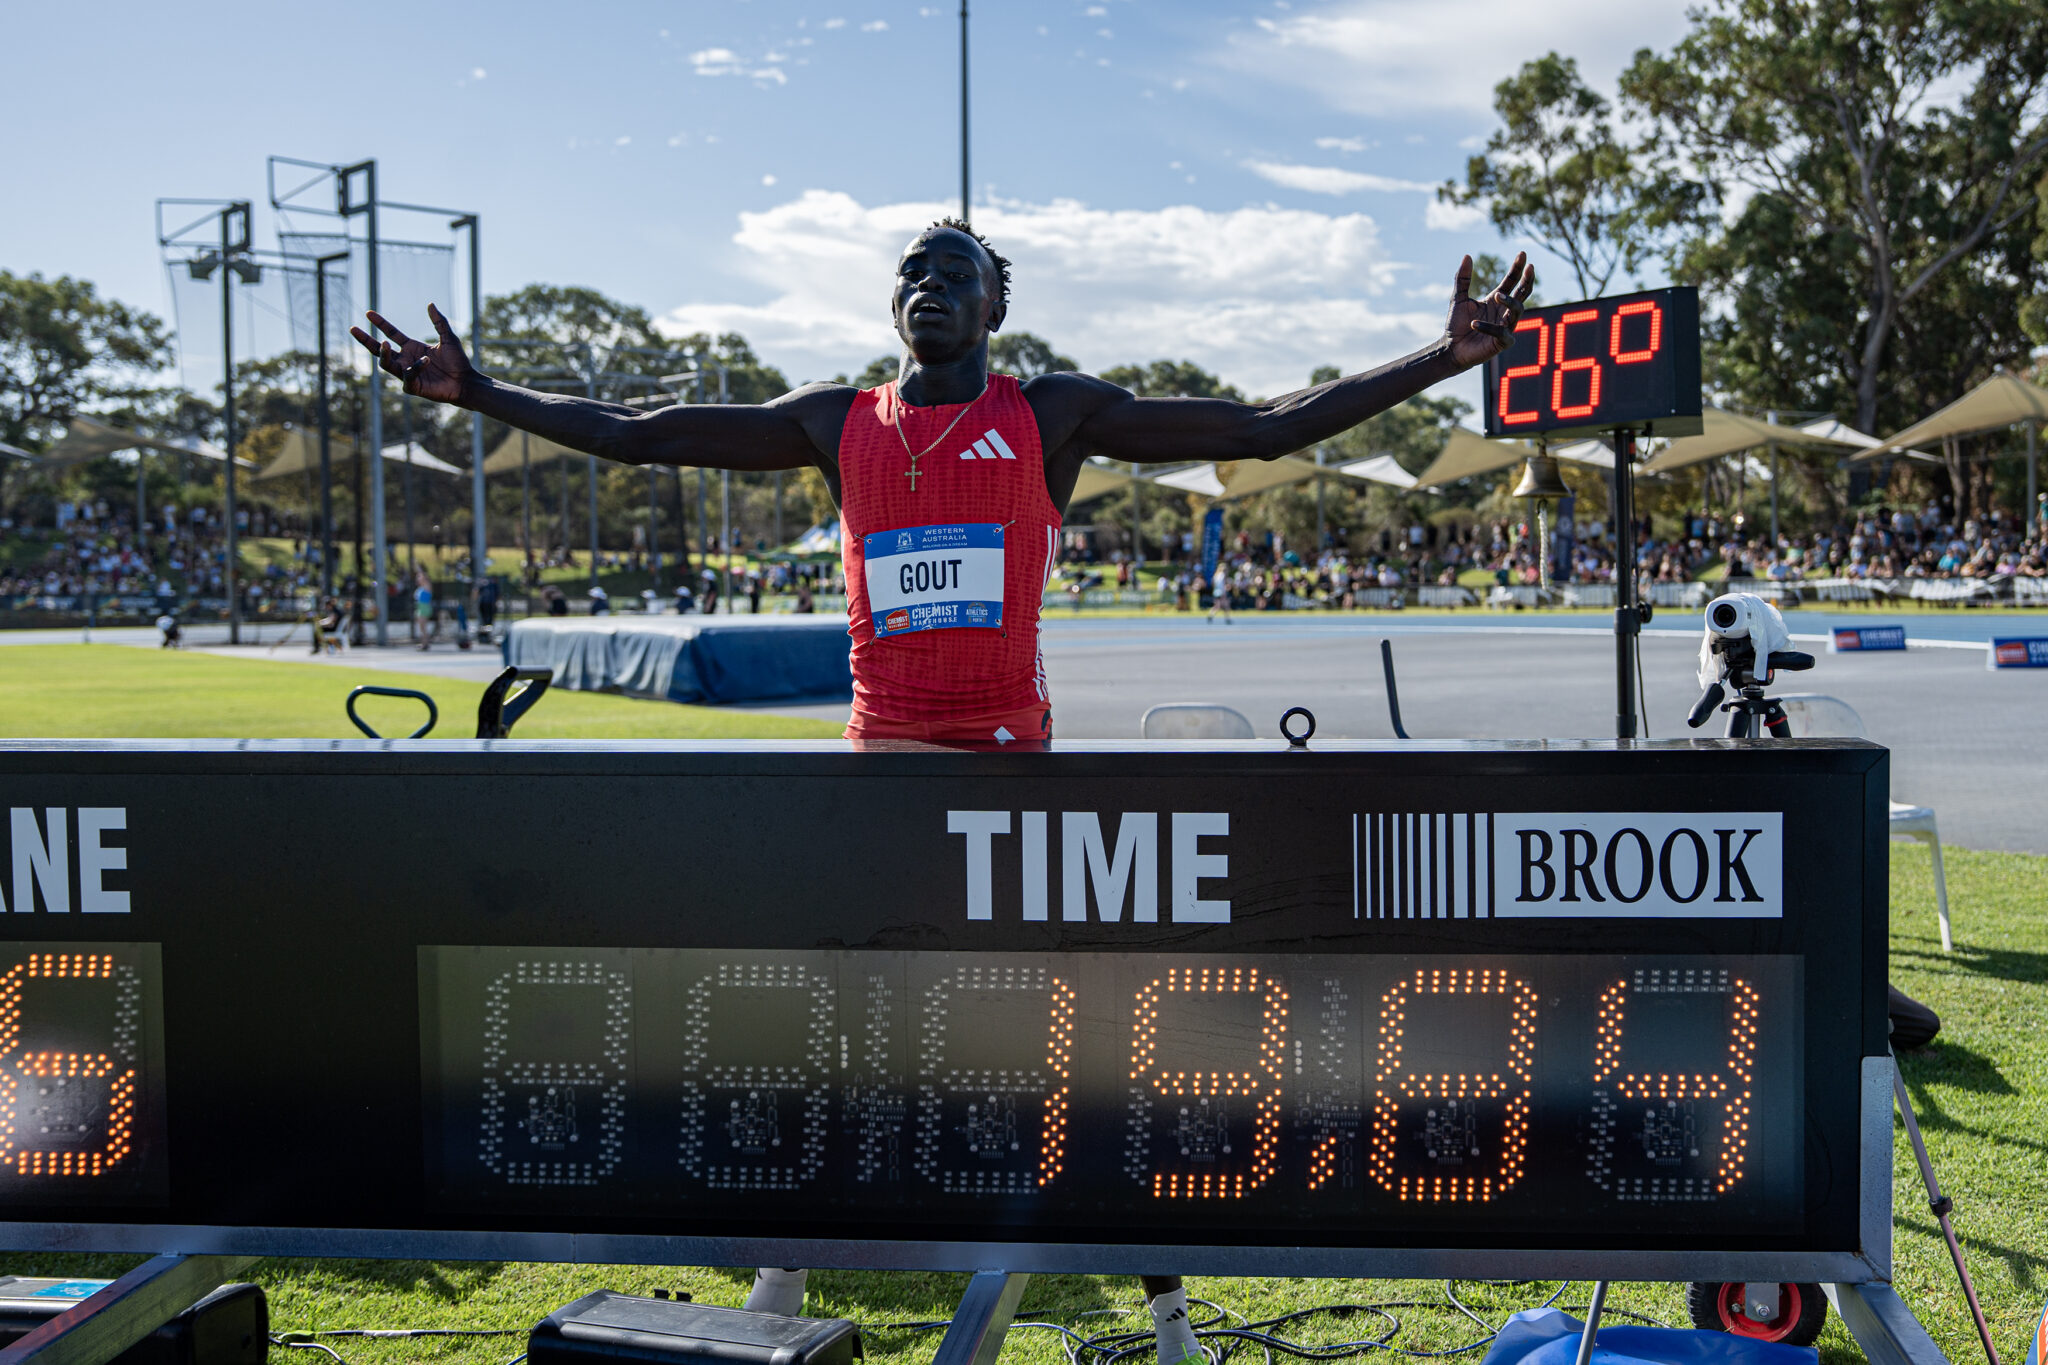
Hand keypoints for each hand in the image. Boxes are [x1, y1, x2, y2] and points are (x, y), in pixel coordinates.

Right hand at [349, 303, 472, 404]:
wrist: (465, 382)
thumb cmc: (457, 362)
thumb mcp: (448, 338)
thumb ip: (439, 322)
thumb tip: (430, 304)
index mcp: (411, 347)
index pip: (391, 333)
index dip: (380, 323)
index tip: (368, 313)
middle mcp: (405, 359)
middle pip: (379, 350)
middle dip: (366, 340)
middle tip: (353, 329)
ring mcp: (407, 373)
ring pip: (386, 364)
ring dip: (383, 354)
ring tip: (385, 343)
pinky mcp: (413, 386)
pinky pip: (407, 376)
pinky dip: (415, 368)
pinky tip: (426, 361)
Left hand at [1445, 252, 1533, 370]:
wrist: (1450, 348)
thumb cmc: (1456, 325)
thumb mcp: (1458, 298)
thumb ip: (1463, 279)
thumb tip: (1467, 255)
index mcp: (1496, 300)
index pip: (1511, 281)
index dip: (1517, 268)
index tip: (1522, 254)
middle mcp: (1503, 312)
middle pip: (1523, 293)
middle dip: (1527, 280)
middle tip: (1530, 268)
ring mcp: (1506, 327)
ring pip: (1517, 310)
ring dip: (1509, 301)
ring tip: (1497, 295)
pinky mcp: (1502, 342)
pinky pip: (1501, 332)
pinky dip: (1489, 327)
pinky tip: (1474, 324)